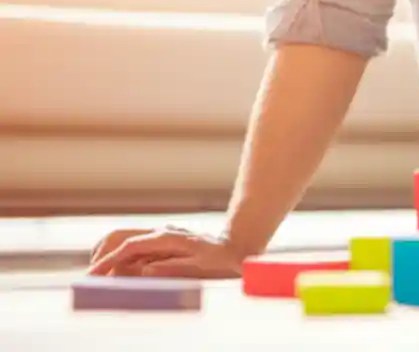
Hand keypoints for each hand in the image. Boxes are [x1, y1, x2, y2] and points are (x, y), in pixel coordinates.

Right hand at [87, 225, 247, 278]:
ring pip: (123, 239)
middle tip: (93, 276)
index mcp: (165, 238)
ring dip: (110, 256)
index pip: (127, 247)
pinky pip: (134, 246)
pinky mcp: (161, 241)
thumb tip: (144, 270)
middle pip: (117, 236)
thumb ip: (172, 268)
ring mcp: (159, 235)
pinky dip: (122, 258)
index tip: (93, 275)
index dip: (108, 261)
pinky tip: (122, 272)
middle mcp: (159, 232)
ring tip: (104, 277)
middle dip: (101, 254)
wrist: (236, 245)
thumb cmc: (220, 258)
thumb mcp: (200, 266)